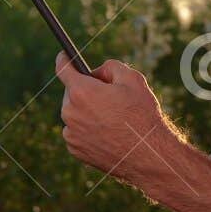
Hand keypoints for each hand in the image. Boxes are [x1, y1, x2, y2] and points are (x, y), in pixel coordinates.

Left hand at [55, 53, 173, 181]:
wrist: (148, 154)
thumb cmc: (142, 115)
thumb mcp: (133, 79)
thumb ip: (110, 67)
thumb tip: (96, 73)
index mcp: (82, 91)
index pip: (63, 68)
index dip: (64, 59)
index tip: (65, 57)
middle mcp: (70, 112)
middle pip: (71, 92)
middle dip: (86, 90)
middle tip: (109, 97)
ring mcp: (71, 133)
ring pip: (74, 113)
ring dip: (87, 111)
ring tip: (112, 119)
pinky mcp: (75, 149)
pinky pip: (77, 132)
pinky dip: (87, 129)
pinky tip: (108, 133)